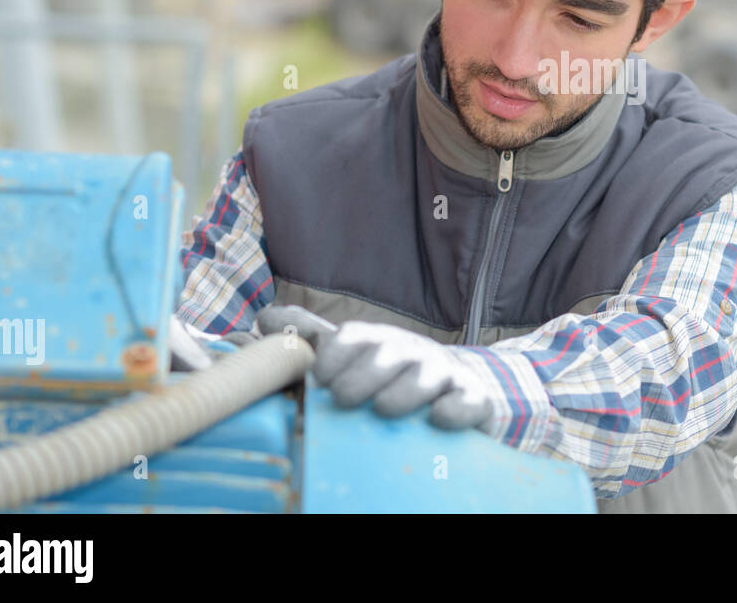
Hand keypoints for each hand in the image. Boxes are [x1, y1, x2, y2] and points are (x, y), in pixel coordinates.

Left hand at [257, 305, 496, 431]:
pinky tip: (439, 418)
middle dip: (364, 373)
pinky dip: (455, 409)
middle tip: (342, 398)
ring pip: (427, 375)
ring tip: (384, 408)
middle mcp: (412, 352)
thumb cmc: (394, 374)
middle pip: (388, 353)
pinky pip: (468, 400)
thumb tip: (263, 318)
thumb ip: (311, 340)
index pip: (355, 337)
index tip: (316, 377)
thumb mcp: (355, 355)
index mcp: (379, 342)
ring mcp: (444, 374)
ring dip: (405, 391)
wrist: (460, 386)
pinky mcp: (473, 399)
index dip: (334, 354)